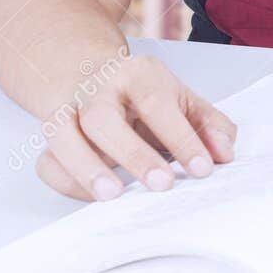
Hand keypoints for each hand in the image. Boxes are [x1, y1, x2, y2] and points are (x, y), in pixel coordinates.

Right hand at [34, 53, 237, 200]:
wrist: (94, 75)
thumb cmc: (147, 96)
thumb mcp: (185, 100)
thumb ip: (210, 125)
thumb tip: (224, 153)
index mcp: (137, 75)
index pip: (157, 103)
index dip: (181, 138)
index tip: (202, 169)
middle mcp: (97, 90)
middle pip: (103, 118)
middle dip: (133, 153)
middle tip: (162, 184)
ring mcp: (68, 112)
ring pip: (62, 135)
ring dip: (86, 167)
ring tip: (113, 196)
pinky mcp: (53, 138)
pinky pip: (49, 161)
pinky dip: (67, 180)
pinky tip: (94, 197)